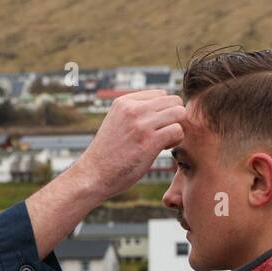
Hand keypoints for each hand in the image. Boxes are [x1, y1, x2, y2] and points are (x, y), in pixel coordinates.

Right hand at [70, 90, 185, 199]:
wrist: (92, 175)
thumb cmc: (107, 154)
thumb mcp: (117, 123)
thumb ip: (135, 113)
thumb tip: (163, 109)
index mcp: (124, 102)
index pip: (161, 94)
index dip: (164, 111)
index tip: (154, 128)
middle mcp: (133, 109)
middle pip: (174, 101)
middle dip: (174, 118)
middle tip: (164, 134)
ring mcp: (141, 124)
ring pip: (179, 114)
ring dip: (177, 128)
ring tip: (164, 142)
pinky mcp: (149, 141)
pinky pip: (178, 131)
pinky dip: (176, 141)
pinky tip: (162, 149)